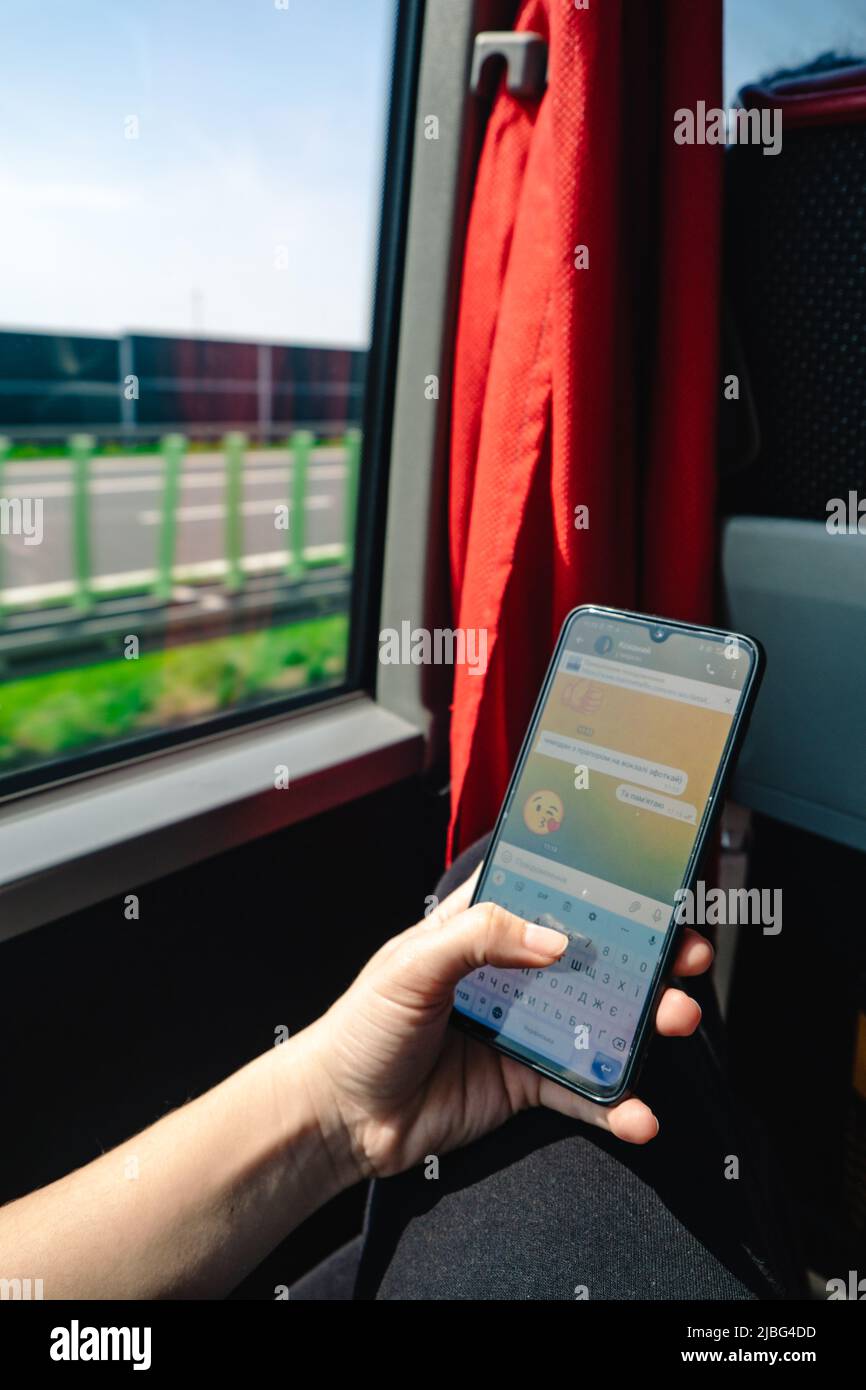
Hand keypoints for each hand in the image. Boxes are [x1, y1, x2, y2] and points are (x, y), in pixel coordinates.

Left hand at [303, 866, 712, 1181]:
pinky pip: (581, 1094)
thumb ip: (479, 937)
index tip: (653, 883)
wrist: (339, 1120)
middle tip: (687, 955)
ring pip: (600, 1021)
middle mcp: (510, 974)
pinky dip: (614, 1106)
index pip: (549, 894)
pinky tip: (640, 1116)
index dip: (600, 888)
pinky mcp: (526, 1084)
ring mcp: (524, 1029)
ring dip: (645, 1022)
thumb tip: (554, 937)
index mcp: (481, 928)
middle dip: (646, 954)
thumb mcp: (411, 965)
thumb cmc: (361, 1027)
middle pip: (592, 956)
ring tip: (678, 1019)